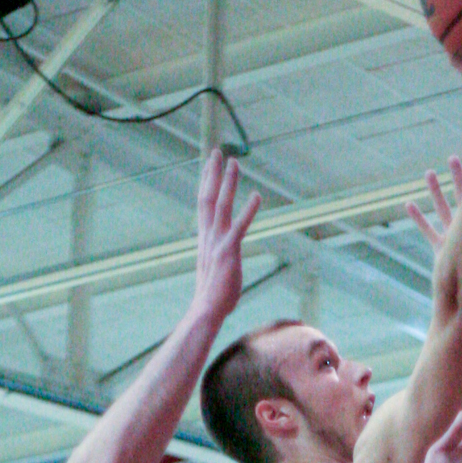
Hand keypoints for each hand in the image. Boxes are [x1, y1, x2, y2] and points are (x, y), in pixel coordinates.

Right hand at [190, 151, 263, 320]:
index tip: (210, 164)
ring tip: (235, 163)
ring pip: (221, 205)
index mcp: (205, 238)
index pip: (204, 203)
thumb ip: (220, 257)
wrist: (208, 310)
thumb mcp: (217, 269)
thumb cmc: (215, 295)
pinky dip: (249, 210)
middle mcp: (208, 236)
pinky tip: (257, 195)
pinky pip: (240, 226)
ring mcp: (218, 242)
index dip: (207, 182)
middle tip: (217, 151)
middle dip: (212, 174)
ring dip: (228, 183)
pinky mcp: (229, 251)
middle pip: (208, 197)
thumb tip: (224, 258)